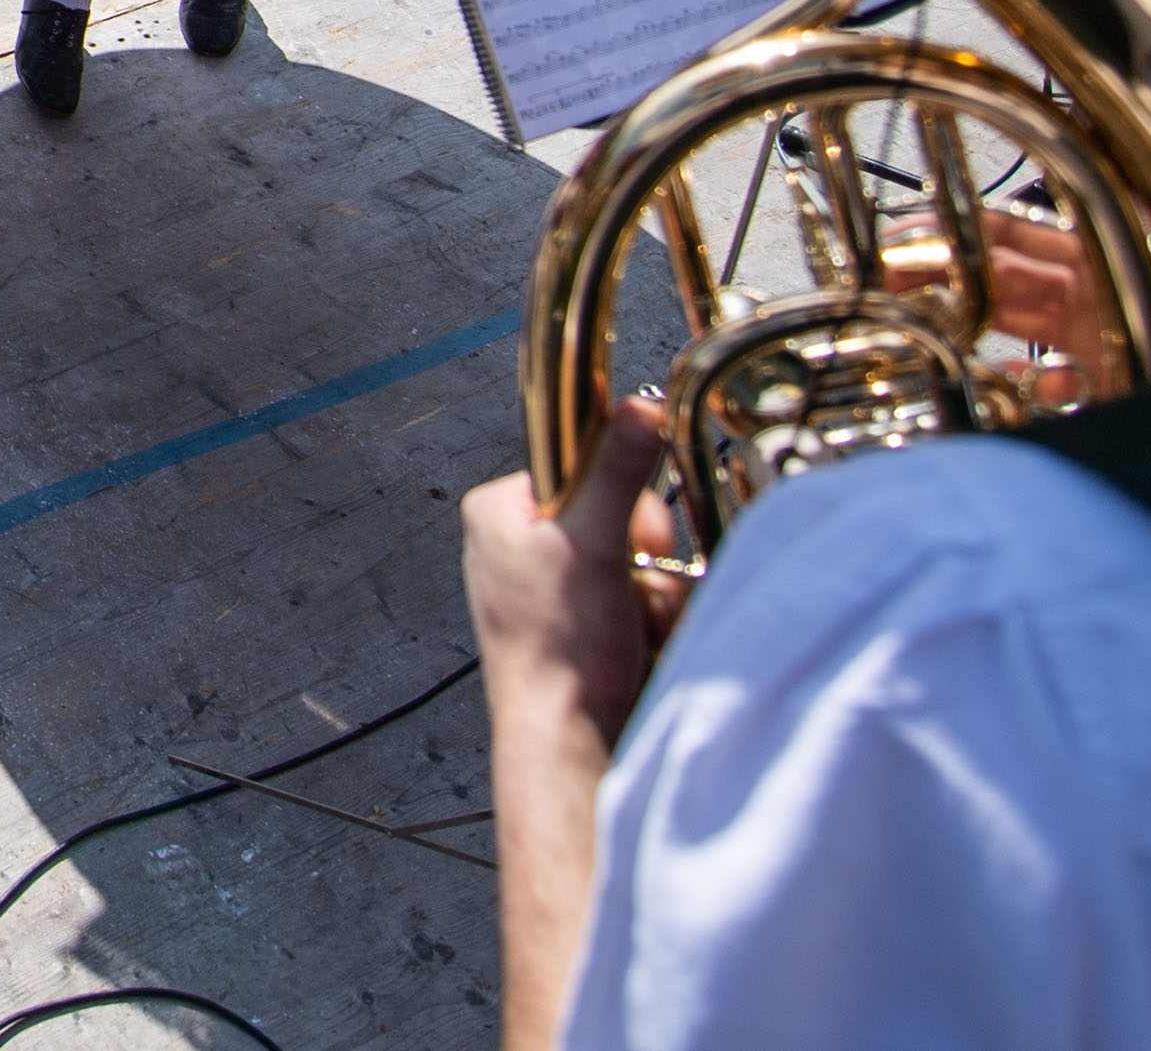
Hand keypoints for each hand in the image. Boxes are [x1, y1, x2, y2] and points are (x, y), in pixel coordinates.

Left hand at [461, 397, 685, 747]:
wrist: (566, 744)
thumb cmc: (560, 652)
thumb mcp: (595, 544)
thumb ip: (619, 471)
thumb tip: (640, 407)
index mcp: (498, 510)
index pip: (579, 462)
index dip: (620, 495)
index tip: (637, 531)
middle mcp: (515, 543)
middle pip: (614, 511)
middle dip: (643, 555)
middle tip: (635, 592)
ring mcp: (545, 587)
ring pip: (632, 558)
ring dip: (652, 591)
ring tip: (633, 627)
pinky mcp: (574, 624)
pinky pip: (631, 596)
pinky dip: (647, 618)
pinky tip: (637, 645)